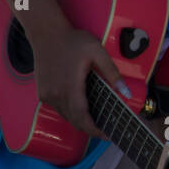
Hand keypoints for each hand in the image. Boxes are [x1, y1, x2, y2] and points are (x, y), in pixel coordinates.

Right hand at [29, 24, 128, 139]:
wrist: (46, 33)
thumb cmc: (72, 41)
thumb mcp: (97, 52)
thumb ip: (112, 73)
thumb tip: (126, 93)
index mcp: (70, 87)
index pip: (83, 118)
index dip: (94, 130)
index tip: (107, 136)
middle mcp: (55, 94)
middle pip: (74, 121)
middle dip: (90, 128)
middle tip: (105, 128)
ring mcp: (47, 95)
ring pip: (66, 116)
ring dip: (80, 119)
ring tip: (95, 118)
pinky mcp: (42, 93)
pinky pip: (58, 108)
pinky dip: (70, 111)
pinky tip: (80, 104)